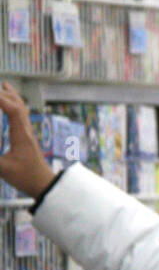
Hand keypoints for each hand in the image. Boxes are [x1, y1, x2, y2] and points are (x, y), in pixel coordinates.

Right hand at [0, 80, 57, 198]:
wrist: (43, 184)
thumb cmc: (25, 177)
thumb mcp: (4, 169)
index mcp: (21, 135)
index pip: (12, 110)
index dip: (0, 99)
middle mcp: (26, 130)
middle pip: (18, 104)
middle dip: (4, 93)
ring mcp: (28, 132)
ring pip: (22, 108)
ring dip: (12, 96)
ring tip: (4, 85)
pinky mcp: (28, 136)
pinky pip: (22, 115)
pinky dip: (15, 105)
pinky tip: (11, 105)